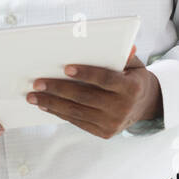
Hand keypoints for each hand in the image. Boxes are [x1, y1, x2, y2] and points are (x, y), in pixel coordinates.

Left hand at [26, 44, 161, 139]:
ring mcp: (112, 123)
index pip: (105, 80)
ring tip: (33, 96)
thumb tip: (122, 45)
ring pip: (77, 112)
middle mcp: (122, 108)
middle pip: (85, 97)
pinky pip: (77, 122)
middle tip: (38, 83)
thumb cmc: (133, 78)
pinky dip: (59, 113)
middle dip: (58, 89)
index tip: (66, 68)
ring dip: (52, 103)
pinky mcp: (104, 133)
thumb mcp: (134, 65)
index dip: (86, 73)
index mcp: (131, 88)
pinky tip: (45, 105)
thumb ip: (124, 55)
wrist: (145, 106)